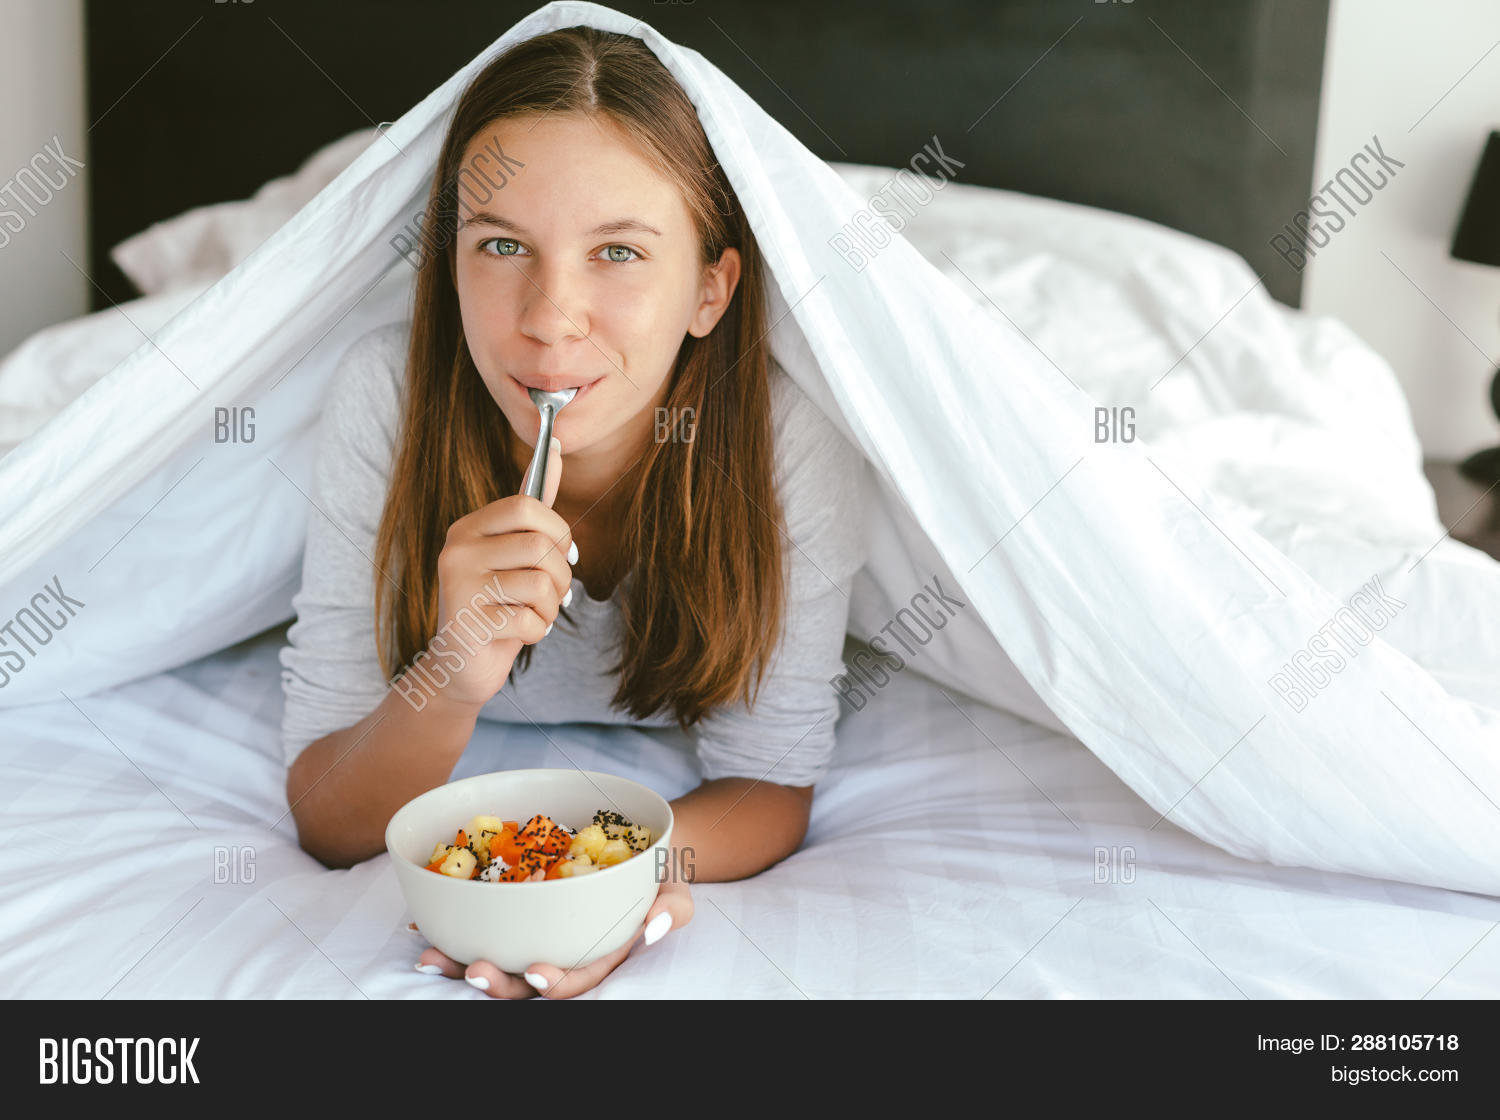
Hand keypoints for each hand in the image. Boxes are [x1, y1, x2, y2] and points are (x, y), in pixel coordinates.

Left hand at [410, 879, 692, 997]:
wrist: (633, 850)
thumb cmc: (655, 876)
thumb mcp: (675, 888)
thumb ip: (672, 907)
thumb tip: (652, 926)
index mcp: (600, 957)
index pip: (579, 980)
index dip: (557, 983)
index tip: (539, 973)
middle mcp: (563, 953)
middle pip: (527, 982)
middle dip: (499, 983)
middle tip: (474, 971)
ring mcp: (535, 936)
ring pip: (497, 959)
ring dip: (461, 964)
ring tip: (431, 958)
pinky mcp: (513, 914)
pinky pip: (481, 928)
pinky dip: (452, 930)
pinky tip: (424, 925)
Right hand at [428, 436, 572, 708]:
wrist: (462, 666)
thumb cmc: (498, 604)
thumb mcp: (515, 552)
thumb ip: (534, 505)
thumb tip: (556, 444)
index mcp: (469, 527)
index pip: (527, 505)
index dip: (559, 531)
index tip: (563, 554)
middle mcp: (456, 550)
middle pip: (541, 545)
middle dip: (561, 574)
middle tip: (552, 593)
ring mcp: (458, 586)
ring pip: (540, 583)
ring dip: (550, 607)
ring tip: (532, 615)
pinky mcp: (467, 623)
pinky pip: (531, 620)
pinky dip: (537, 632)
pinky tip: (517, 634)